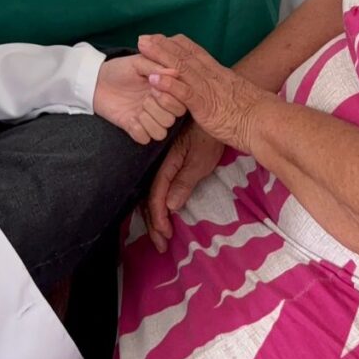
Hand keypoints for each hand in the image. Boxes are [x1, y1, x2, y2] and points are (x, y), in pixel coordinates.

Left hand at [93, 53, 186, 145]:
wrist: (96, 80)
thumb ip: (157, 67)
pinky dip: (138, 130)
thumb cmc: (120, 69)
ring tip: (139, 108)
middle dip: (161, 108)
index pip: (182, 101)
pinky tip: (130, 119)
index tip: (156, 84)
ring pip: (162, 132)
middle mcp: (159, 107)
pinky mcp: (133, 128)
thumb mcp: (138, 62)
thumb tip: (177, 72)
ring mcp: (146, 119)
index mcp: (165, 90)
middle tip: (147, 95)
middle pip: (173, 119)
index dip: (172, 96)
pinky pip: (144, 138)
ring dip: (151, 121)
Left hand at [139, 33, 265, 152]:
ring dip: (159, 57)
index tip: (161, 37)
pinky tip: (153, 79)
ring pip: (180, 68)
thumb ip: (224, 89)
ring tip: (142, 48)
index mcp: (218, 73)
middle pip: (183, 55)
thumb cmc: (255, 114)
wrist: (265, 122)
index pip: (195, 52)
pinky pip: (184, 92)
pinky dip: (167, 85)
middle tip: (143, 38)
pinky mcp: (205, 105)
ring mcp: (207, 89)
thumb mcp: (237, 95)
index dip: (176, 44)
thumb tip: (219, 90)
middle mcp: (211, 75)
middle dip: (162, 45)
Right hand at [144, 121, 223, 252]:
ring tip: (161, 236)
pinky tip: (162, 215)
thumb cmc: (208, 136)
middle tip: (162, 245)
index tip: (166, 236)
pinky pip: (155, 186)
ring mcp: (159, 164)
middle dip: (153, 224)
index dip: (158, 218)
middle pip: (147, 199)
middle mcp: (156, 165)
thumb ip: (183, 182)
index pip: (155, 196)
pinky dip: (157, 204)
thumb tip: (170, 206)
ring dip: (154, 217)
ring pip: (150, 194)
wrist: (210, 113)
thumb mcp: (200, 160)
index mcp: (163, 164)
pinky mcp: (164, 163)